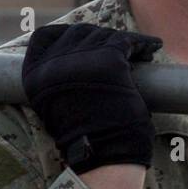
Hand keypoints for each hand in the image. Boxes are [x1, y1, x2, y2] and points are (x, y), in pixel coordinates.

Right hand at [21, 24, 161, 174]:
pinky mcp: (109, 61)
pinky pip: (128, 41)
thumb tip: (78, 54)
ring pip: (105, 36)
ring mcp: (80, 60)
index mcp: (34, 74)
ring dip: (124, 42)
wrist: (103, 155)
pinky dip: (143, 43)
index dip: (68, 35)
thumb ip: (60, 78)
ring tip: (141, 52)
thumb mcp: (58, 103)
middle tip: (123, 50)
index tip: (88, 40)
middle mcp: (53, 63)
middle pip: (79, 32)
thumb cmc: (86, 137)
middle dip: (101, 38)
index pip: (45, 36)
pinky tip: (153, 47)